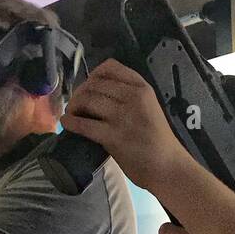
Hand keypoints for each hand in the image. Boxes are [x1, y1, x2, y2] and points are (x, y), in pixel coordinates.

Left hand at [61, 58, 193, 192]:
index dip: (93, 74)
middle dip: (80, 93)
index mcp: (142, 88)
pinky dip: (70, 122)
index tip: (89, 86)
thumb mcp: (149, 108)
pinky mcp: (113, 137)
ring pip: (86, 100)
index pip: (110, 67)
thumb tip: (98, 94)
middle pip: (94, 84)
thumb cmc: (158, 140)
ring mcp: (122, 117)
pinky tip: (66, 123)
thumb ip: (130, 97)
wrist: (168, 166)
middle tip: (76, 104)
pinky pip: (84, 124)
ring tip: (72, 114)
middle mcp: (133, 97)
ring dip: (74, 106)